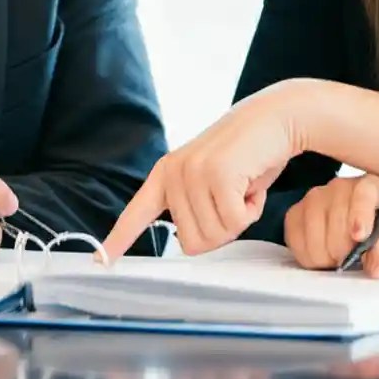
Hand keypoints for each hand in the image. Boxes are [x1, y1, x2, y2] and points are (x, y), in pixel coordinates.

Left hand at [103, 81, 309, 260]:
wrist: (277, 116)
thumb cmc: (248, 155)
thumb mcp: (210, 180)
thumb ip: (193, 206)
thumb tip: (186, 243)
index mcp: (165, 175)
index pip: (136, 214)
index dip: (119, 240)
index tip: (101, 262)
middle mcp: (172, 173)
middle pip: (192, 243)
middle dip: (222, 229)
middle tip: (234, 198)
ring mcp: (192, 172)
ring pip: (215, 235)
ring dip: (239, 218)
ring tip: (243, 186)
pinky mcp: (216, 175)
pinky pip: (235, 222)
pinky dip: (252, 211)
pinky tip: (252, 184)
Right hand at [285, 174, 378, 277]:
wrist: (360, 225)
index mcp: (373, 184)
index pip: (363, 193)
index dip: (360, 215)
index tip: (360, 237)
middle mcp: (340, 186)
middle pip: (337, 220)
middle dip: (346, 249)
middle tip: (356, 263)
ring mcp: (315, 197)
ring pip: (314, 232)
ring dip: (327, 255)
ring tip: (340, 261)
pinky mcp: (296, 212)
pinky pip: (294, 235)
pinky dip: (307, 253)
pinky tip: (320, 257)